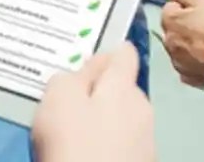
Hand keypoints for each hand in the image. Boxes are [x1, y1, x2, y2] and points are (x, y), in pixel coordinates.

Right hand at [32, 43, 154, 161]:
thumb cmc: (73, 146)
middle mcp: (143, 108)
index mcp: (124, 86)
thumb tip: (85, 73)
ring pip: (123, 118)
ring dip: (104, 121)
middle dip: (100, 92)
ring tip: (75, 138)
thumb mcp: (56, 98)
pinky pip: (123, 144)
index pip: (124, 53)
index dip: (103, 55)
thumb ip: (70, 77)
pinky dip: (108, 146)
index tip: (82, 66)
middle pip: (122, 88)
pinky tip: (89, 156)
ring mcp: (147, 141)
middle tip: (69, 108)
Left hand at [148, 0, 203, 87]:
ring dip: (192, 45)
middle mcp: (167, 43)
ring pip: (181, 49)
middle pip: (175, 29)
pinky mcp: (190, 79)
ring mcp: (178, 63)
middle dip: (188, 27)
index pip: (171, 8)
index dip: (189, 7)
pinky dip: (198, 63)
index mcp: (168, 21)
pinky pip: (190, 67)